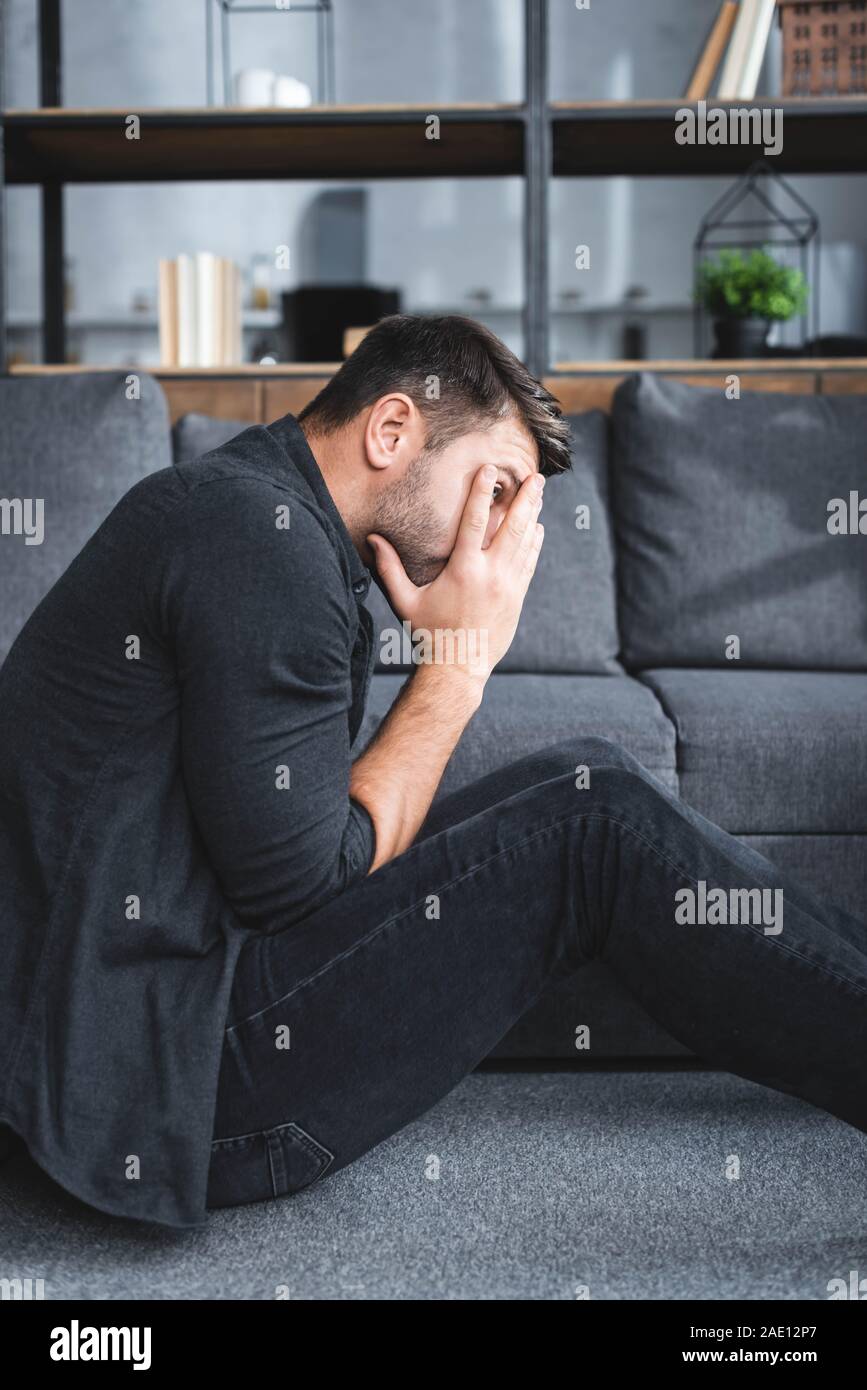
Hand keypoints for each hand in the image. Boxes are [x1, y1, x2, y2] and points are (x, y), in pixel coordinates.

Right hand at [367, 463, 544, 681]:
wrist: (459, 668)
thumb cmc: (429, 633)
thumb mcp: (405, 601)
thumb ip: (389, 568)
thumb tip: (372, 539)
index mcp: (463, 569)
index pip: (474, 521)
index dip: (481, 492)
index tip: (488, 470)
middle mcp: (490, 574)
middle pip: (512, 526)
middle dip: (525, 498)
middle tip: (534, 475)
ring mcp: (507, 586)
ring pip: (525, 542)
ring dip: (533, 515)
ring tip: (538, 493)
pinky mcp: (516, 597)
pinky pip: (529, 563)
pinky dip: (533, 543)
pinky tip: (537, 529)